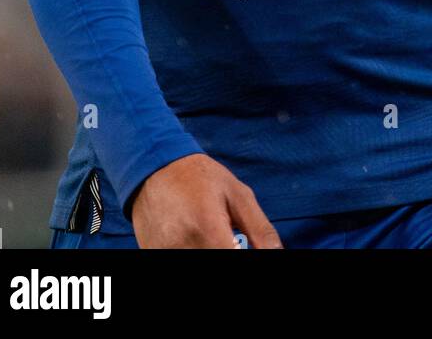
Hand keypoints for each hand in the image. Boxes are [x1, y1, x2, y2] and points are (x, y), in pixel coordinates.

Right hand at [129, 153, 283, 248]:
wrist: (153, 169)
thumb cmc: (199, 178)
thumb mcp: (237, 194)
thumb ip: (260, 229)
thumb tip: (278, 252)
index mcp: (208, 229)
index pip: (234, 260)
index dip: (245, 256)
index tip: (245, 246)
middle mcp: (183, 247)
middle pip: (215, 263)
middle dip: (229, 250)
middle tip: (229, 236)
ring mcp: (165, 254)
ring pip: (197, 263)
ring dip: (211, 250)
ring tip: (210, 235)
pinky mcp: (153, 255)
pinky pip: (180, 260)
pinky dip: (193, 251)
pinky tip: (194, 238)